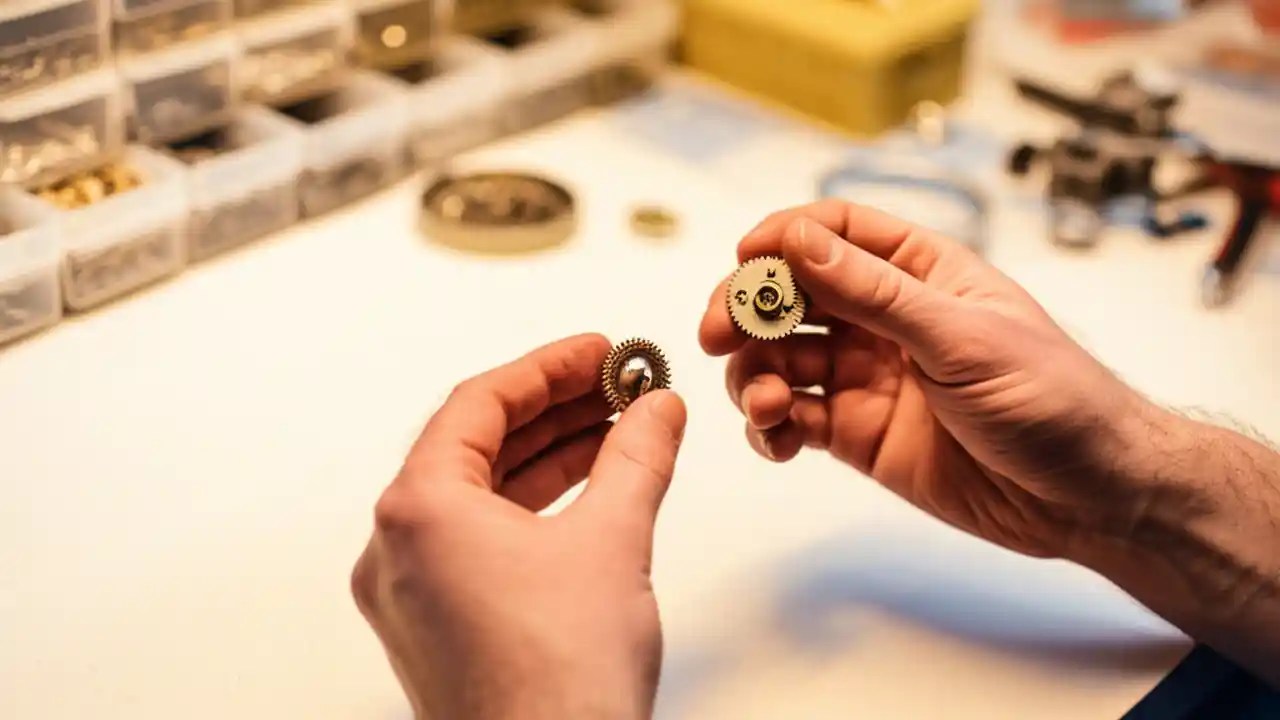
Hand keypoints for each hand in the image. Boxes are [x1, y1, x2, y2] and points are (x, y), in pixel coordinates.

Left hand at [352, 334, 686, 719]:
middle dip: (556, 411)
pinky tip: (592, 493)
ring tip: (619, 430)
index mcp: (418, 511)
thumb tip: (658, 406)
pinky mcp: (436, 628)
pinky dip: (534, 511)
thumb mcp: (613, 541)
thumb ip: (637, 457)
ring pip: (481, 497)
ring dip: (550, 458)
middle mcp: (397, 548)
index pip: (479, 404)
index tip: (601, 350)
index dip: (549, 367)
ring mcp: (411, 593)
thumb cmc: (562, 680)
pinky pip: (481, 543)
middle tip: (620, 384)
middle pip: (477, 446)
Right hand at [699, 200, 1157, 558]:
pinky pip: (793, 419)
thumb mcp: (961, 336)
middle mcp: (885, 319)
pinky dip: (771, 427)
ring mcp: (867, 377)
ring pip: (781, 359)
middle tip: (717, 335)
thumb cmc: (1052, 399)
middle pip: (792, 295)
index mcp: (921, 273)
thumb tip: (797, 241)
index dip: (785, 238)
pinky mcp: (857, 434)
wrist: (1089, 498)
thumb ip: (874, 292)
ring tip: (767, 405)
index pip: (837, 233)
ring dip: (755, 375)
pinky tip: (777, 438)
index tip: (744, 258)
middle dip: (748, 310)